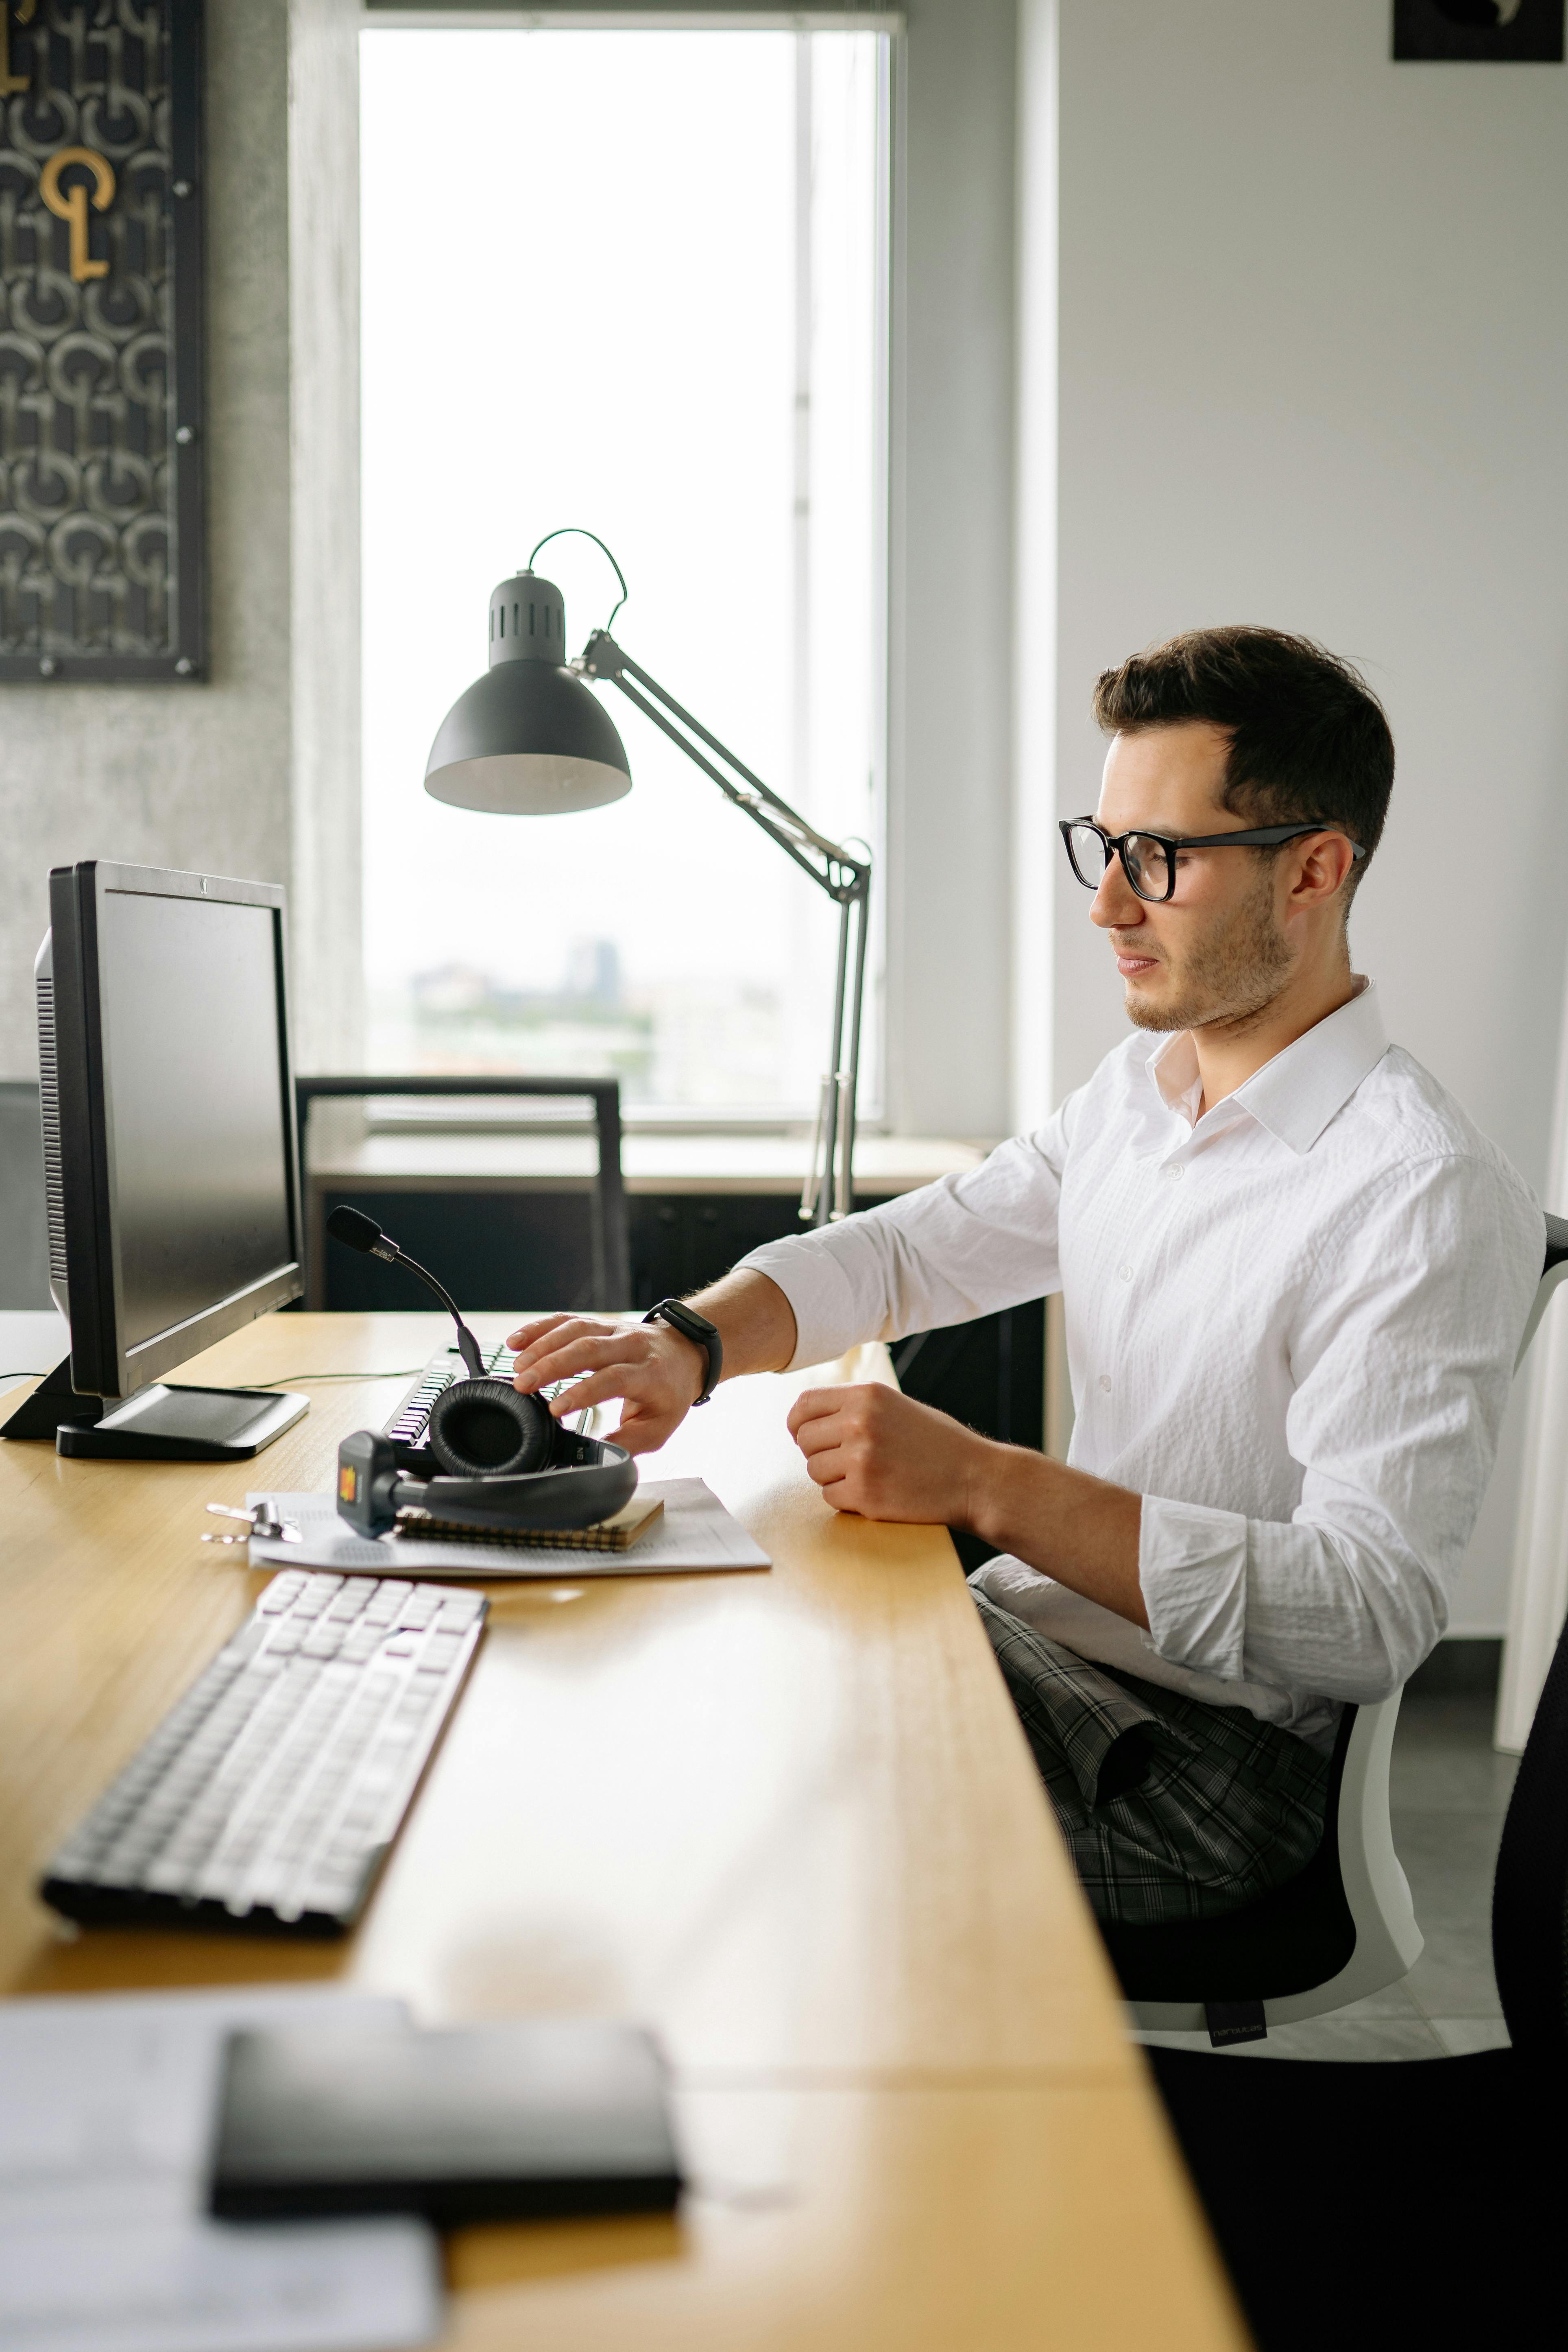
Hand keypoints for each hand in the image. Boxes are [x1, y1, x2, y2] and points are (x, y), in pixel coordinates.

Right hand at [507, 1314, 705, 1455]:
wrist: (685, 1353)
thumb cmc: (669, 1393)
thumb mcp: (659, 1427)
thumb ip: (628, 1442)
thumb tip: (598, 1456)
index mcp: (649, 1374)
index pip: (614, 1378)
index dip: (583, 1392)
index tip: (555, 1410)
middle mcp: (631, 1346)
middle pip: (589, 1349)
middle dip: (552, 1365)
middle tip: (523, 1385)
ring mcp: (613, 1330)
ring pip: (575, 1330)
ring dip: (542, 1346)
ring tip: (517, 1367)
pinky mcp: (598, 1323)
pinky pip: (567, 1320)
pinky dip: (540, 1328)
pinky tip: (517, 1341)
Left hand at [785, 1383, 993, 1525]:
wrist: (974, 1478)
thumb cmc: (938, 1443)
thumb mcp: (896, 1406)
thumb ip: (856, 1406)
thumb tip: (809, 1417)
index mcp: (867, 1395)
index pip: (805, 1403)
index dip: (797, 1422)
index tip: (802, 1435)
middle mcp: (859, 1422)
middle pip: (805, 1440)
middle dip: (817, 1452)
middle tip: (843, 1461)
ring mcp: (861, 1458)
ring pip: (815, 1470)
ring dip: (833, 1477)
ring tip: (867, 1475)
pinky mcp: (865, 1493)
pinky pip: (830, 1497)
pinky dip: (846, 1499)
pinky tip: (874, 1492)